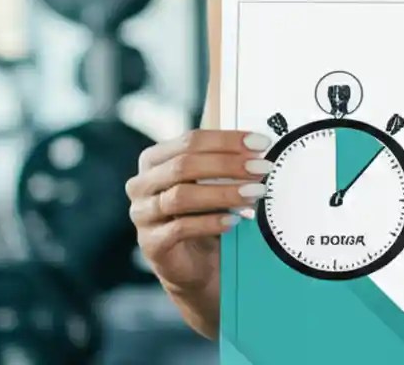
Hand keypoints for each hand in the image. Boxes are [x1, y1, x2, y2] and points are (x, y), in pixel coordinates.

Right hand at [126, 130, 272, 291]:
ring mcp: (142, 214)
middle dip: (228, 165)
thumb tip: (257, 145)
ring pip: (182, 196)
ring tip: (254, 193)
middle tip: (261, 168)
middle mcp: (142, 184)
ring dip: (223, 193)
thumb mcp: (212, 182)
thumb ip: (224, 162)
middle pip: (184, 165)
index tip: (260, 143)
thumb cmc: (204, 213)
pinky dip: (211, 222)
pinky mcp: (151, 243)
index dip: (227, 140)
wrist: (195, 263)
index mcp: (154, 160)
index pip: (190, 140)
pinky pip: (180, 228)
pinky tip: (234, 220)